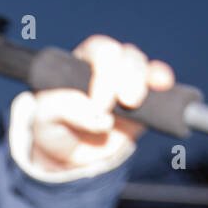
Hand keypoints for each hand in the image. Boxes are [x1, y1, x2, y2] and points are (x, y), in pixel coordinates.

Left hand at [30, 35, 174, 173]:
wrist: (70, 157)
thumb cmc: (54, 130)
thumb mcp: (44, 120)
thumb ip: (64, 110)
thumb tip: (100, 117)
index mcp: (80, 64)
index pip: (98, 51)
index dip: (104, 72)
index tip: (99, 105)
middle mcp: (105, 68)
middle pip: (124, 54)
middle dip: (125, 76)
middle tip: (121, 103)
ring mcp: (126, 82)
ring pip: (140, 65)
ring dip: (140, 80)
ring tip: (132, 103)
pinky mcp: (144, 100)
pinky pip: (157, 79)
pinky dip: (161, 79)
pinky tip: (163, 84)